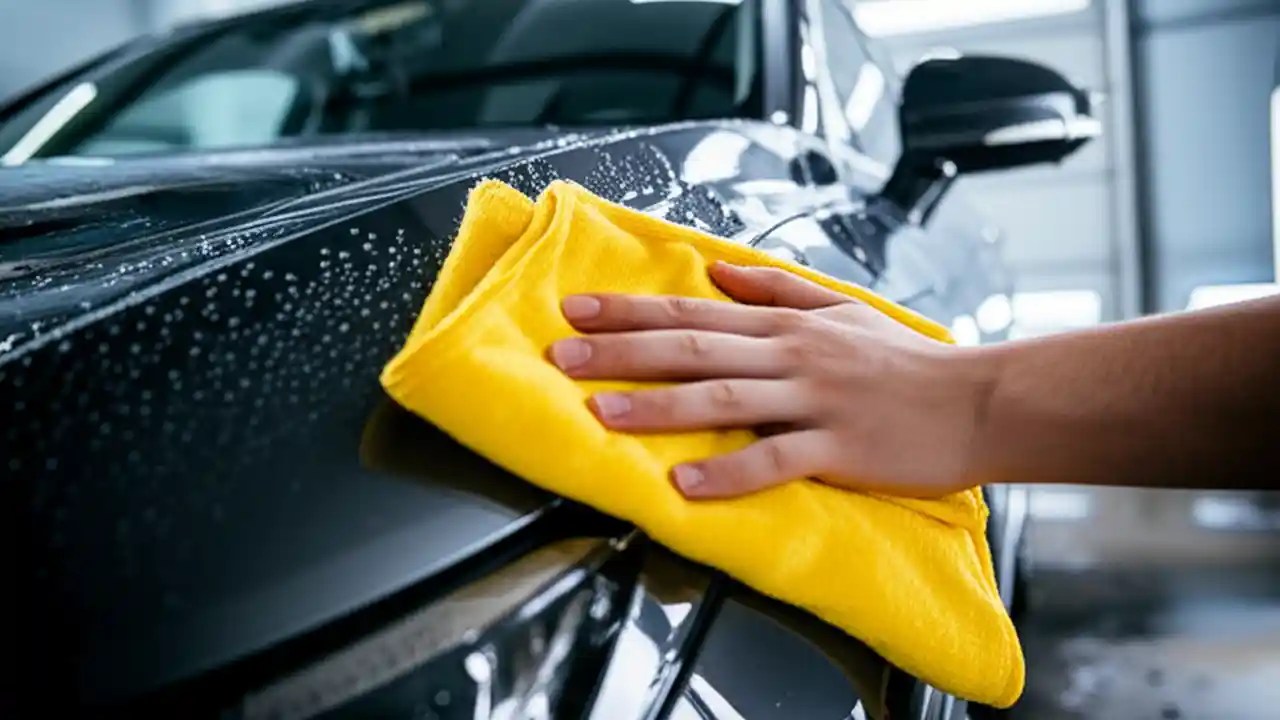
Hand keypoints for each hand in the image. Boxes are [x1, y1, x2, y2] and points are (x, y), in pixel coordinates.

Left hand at [548, 263, 998, 498]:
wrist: (976, 401)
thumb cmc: (904, 361)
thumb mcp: (841, 310)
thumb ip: (777, 289)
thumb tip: (717, 273)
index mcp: (786, 326)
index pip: (694, 313)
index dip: (632, 311)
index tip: (576, 310)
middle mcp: (791, 355)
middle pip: (694, 350)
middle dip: (624, 351)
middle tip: (563, 355)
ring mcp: (814, 401)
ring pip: (724, 399)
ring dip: (659, 406)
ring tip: (603, 414)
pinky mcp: (839, 447)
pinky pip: (776, 460)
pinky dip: (729, 471)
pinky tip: (685, 483)